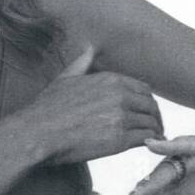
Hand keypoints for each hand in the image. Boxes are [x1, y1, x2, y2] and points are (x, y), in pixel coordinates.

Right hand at [28, 44, 162, 164]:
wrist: (38, 133)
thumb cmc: (47, 109)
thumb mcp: (64, 79)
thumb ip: (81, 64)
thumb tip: (89, 49)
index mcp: (110, 79)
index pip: (143, 88)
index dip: (148, 101)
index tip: (147, 111)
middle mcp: (120, 95)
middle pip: (151, 105)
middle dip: (155, 116)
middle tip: (156, 127)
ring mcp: (121, 116)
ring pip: (151, 122)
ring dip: (155, 131)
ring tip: (155, 138)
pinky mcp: (120, 138)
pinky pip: (146, 138)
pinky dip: (151, 142)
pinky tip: (150, 146)